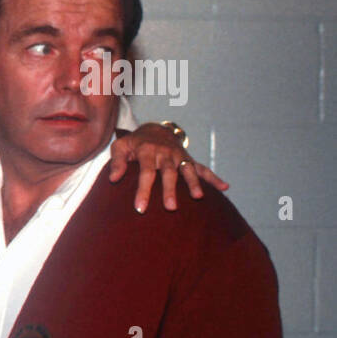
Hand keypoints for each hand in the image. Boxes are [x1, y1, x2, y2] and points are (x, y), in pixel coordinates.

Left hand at [108, 123, 228, 212]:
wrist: (155, 129)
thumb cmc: (134, 143)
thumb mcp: (121, 146)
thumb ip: (117, 161)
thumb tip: (113, 179)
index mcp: (148, 151)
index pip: (146, 173)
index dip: (143, 190)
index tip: (140, 208)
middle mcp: (166, 154)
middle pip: (169, 173)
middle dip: (170, 190)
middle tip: (171, 208)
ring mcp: (179, 156)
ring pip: (188, 170)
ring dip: (193, 183)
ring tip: (198, 197)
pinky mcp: (189, 160)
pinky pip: (203, 169)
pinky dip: (214, 178)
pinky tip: (225, 187)